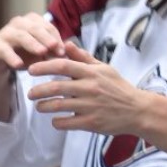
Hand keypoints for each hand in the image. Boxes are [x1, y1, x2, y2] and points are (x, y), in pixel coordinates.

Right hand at [0, 12, 64, 119]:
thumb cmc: (21, 53)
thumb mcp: (39, 53)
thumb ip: (52, 52)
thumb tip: (69, 54)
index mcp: (32, 22)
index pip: (48, 27)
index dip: (57, 38)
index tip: (64, 51)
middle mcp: (19, 23)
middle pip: (35, 28)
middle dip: (47, 38)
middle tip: (56, 47)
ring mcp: (5, 33)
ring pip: (20, 35)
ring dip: (32, 43)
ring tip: (42, 52)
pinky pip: (3, 49)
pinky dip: (11, 56)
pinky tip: (19, 65)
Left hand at [27, 42, 158, 135]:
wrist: (137, 110)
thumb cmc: (119, 87)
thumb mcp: (104, 68)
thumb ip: (83, 57)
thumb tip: (66, 44)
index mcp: (92, 73)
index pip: (63, 66)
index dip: (44, 67)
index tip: (31, 70)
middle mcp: (90, 88)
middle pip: (57, 87)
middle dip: (38, 90)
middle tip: (30, 93)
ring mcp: (90, 107)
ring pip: (59, 106)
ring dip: (44, 106)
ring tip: (39, 106)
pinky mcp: (91, 123)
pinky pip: (67, 123)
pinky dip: (57, 122)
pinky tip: (55, 120)